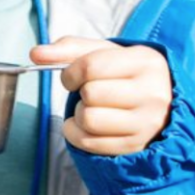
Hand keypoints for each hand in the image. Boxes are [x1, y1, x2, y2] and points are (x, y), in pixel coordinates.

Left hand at [29, 36, 172, 155]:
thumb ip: (68, 49)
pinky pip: (89, 143)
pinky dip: (76, 134)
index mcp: (145, 61)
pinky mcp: (135, 145)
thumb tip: (36, 53)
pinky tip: (87, 126)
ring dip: (79, 114)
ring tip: (92, 108)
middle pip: (89, 94)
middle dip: (80, 93)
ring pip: (88, 119)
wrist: (158, 104)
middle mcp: (152, 93)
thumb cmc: (124, 75)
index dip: (71, 73)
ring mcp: (147, 123)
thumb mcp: (104, 53)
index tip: (72, 77)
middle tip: (89, 93)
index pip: (91, 66)